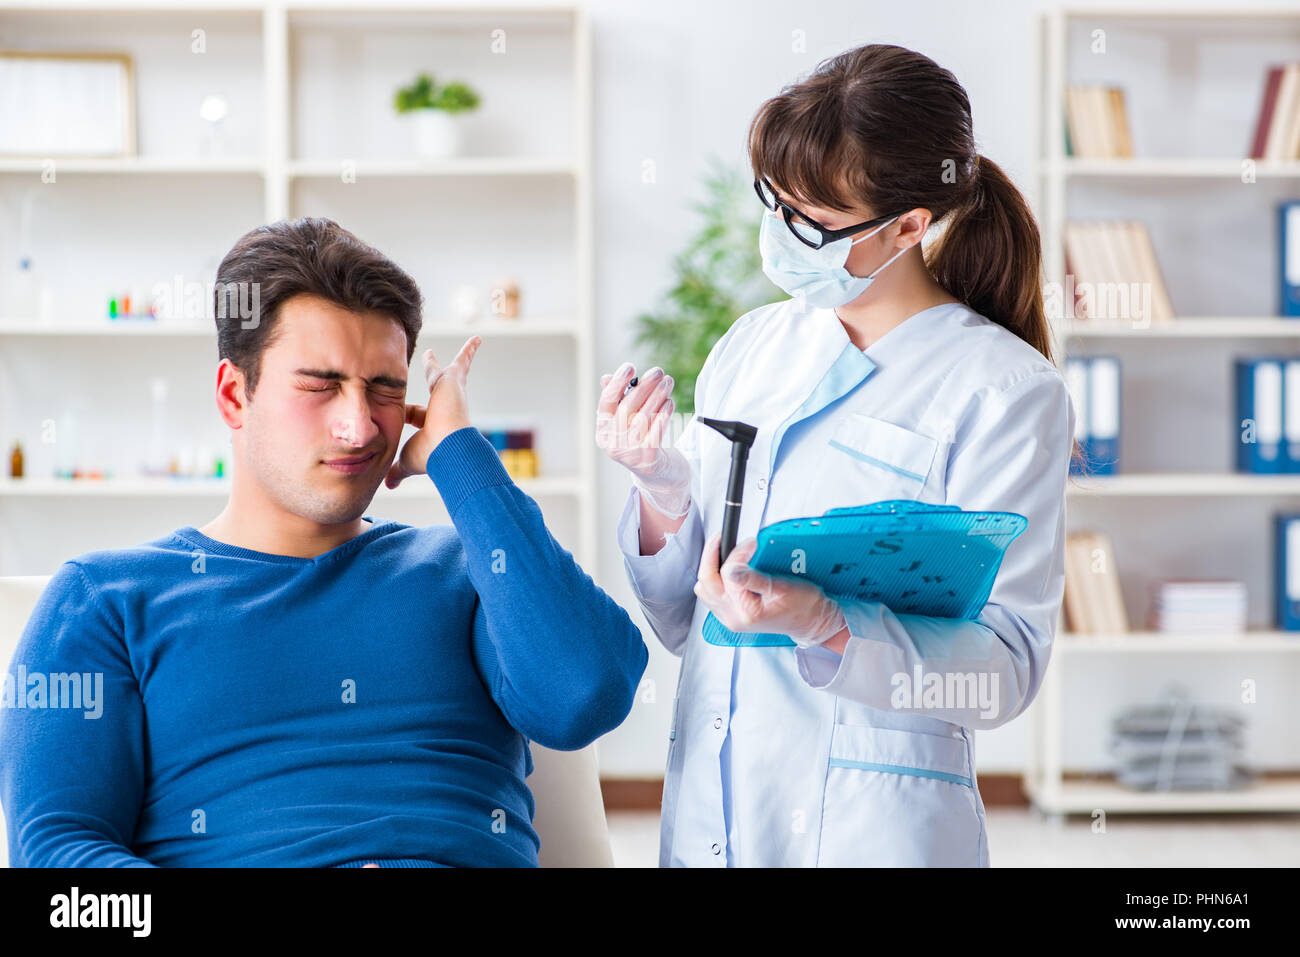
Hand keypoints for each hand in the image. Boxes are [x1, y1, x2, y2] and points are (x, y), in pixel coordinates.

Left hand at [385, 336, 480, 488]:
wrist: (450, 447)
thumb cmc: (430, 455)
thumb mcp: (405, 460)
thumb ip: (396, 470)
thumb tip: (387, 486)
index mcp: (430, 422)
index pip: (415, 413)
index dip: (406, 412)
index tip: (396, 406)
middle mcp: (443, 406)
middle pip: (435, 385)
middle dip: (432, 374)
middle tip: (429, 359)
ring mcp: (451, 393)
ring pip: (452, 371)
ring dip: (459, 359)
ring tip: (468, 346)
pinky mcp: (455, 381)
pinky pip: (465, 361)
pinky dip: (471, 349)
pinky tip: (478, 338)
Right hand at [596, 362, 690, 516]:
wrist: (659, 476)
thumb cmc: (641, 441)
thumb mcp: (627, 423)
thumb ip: (618, 401)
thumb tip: (607, 378)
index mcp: (603, 432)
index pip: (606, 403)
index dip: (617, 383)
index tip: (630, 366)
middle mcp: (612, 444)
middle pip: (627, 408)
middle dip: (643, 386)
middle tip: (658, 371)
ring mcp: (629, 453)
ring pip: (643, 417)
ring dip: (657, 396)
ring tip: (668, 382)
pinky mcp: (648, 459)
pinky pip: (656, 430)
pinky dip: (663, 413)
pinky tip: (670, 402)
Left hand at [694, 534, 848, 649]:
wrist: (810, 620)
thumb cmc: (802, 604)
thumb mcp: (782, 587)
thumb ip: (753, 579)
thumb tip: (731, 570)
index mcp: (747, 611)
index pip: (729, 572)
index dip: (738, 552)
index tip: (752, 543)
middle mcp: (733, 617)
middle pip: (706, 582)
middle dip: (712, 555)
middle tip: (722, 538)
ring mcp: (729, 618)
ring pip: (704, 588)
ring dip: (711, 568)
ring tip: (724, 553)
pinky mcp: (729, 615)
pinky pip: (710, 595)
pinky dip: (715, 579)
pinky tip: (726, 569)